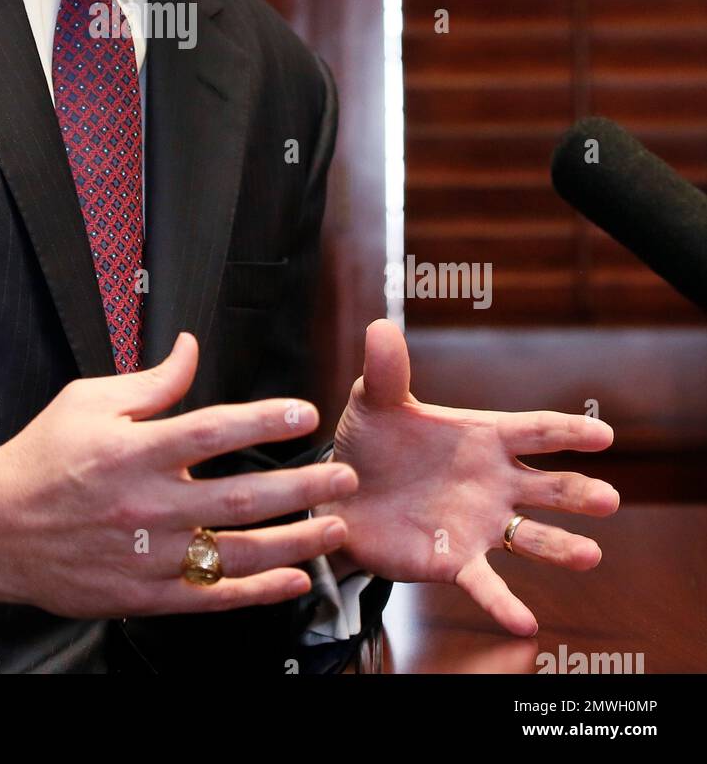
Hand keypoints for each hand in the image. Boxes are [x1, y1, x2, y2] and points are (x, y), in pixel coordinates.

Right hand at [0, 331, 357, 617]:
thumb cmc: (39, 459)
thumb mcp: (87, 401)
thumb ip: (149, 382)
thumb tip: (191, 349)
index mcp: (133, 450)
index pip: (213, 430)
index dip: (264, 419)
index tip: (302, 413)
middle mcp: (146, 504)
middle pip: (241, 494)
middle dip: (302, 485)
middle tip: (343, 475)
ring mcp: (147, 555)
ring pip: (237, 550)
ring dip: (295, 539)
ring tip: (334, 526)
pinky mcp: (144, 594)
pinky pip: (211, 597)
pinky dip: (257, 592)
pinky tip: (293, 580)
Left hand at [314, 319, 619, 635]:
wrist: (340, 495)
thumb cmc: (369, 441)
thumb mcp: (374, 401)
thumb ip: (384, 370)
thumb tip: (380, 325)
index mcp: (484, 437)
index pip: (535, 431)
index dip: (568, 433)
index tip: (604, 435)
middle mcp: (494, 482)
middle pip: (547, 486)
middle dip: (578, 493)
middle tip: (608, 498)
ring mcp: (480, 524)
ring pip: (530, 537)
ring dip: (560, 547)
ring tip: (590, 554)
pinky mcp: (455, 561)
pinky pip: (486, 583)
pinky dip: (504, 603)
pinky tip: (525, 623)